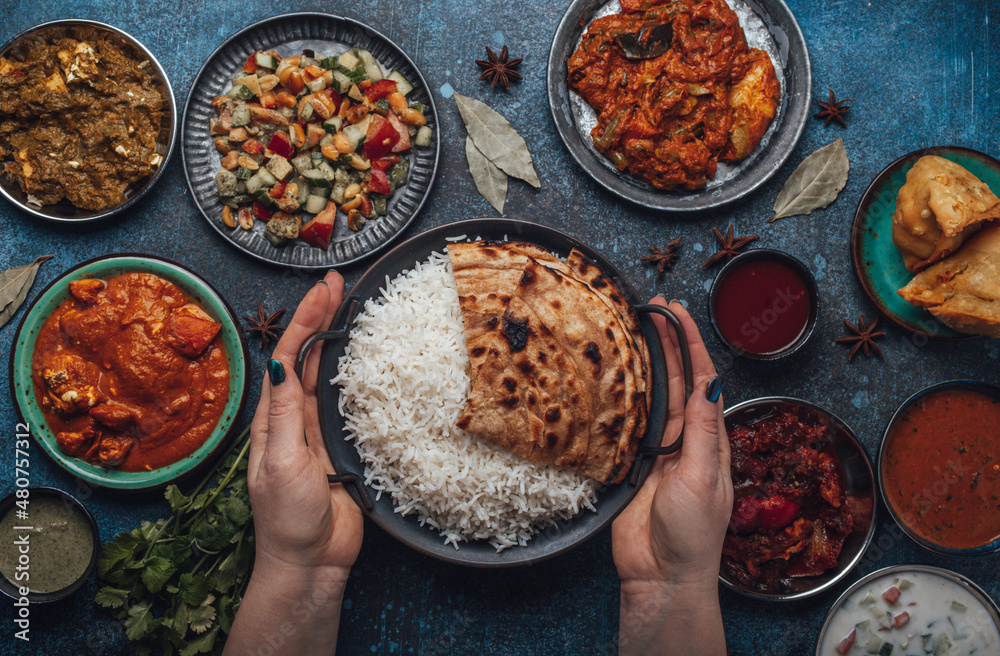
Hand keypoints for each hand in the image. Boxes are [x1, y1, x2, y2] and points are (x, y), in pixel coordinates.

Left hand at [247, 272, 363, 577]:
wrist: (311, 562)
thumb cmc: (288, 519)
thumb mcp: (281, 463)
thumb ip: (284, 416)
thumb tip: (281, 367)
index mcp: (273, 419)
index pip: (288, 357)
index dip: (305, 320)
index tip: (324, 289)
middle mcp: (294, 419)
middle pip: (307, 358)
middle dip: (321, 318)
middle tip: (339, 284)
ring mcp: (319, 432)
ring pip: (327, 375)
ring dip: (337, 340)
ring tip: (351, 307)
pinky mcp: (344, 448)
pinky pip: (349, 404)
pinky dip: (356, 375)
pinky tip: (368, 359)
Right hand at [613, 299, 731, 655]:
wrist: (662, 576)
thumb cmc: (692, 535)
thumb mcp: (703, 478)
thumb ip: (703, 431)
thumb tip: (709, 383)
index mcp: (710, 439)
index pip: (703, 380)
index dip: (691, 344)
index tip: (677, 314)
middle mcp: (684, 439)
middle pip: (676, 380)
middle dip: (668, 344)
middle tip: (654, 309)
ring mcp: (656, 451)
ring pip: (651, 397)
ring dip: (645, 365)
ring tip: (633, 331)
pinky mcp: (629, 465)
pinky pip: (625, 424)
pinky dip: (620, 398)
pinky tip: (612, 378)